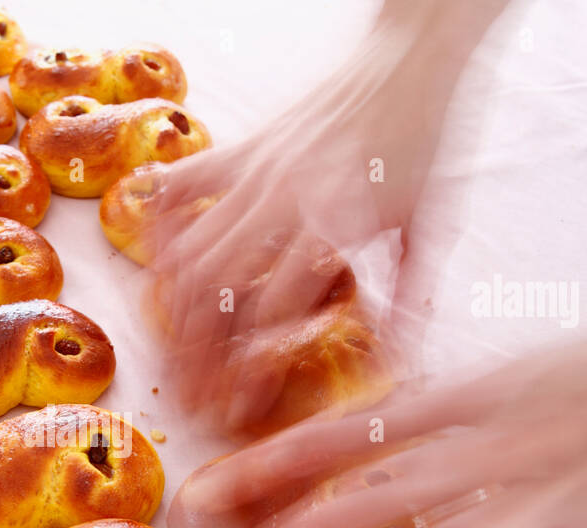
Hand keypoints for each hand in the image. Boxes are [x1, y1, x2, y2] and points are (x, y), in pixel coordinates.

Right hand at [143, 0, 510, 432]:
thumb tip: (399, 364)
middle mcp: (278, 200)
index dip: (246, 371)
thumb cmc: (427, 138)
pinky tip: (158, 266)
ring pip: (186, 253)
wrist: (411, 55)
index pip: (270, 314)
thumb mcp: (428, 225)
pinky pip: (179, 188)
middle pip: (210, 293)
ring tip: (170, 357)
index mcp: (329, 222)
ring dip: (171, 314)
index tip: (236, 414)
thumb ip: (408, 299)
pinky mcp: (239, 148)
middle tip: (188, 402)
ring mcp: (250, 173)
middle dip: (192, 358)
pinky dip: (158, 228)